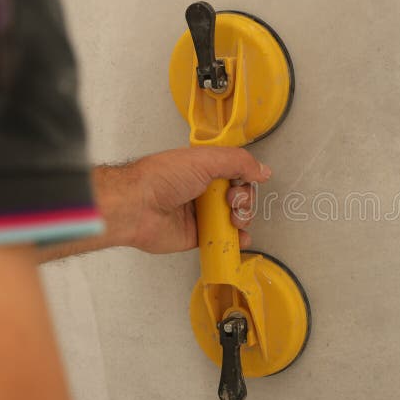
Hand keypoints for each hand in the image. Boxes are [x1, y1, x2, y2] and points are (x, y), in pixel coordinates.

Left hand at [96, 147, 270, 253]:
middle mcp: (204, 190)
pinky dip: (237, 240)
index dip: (245, 177)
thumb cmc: (162, 179)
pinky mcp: (198, 235)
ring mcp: (202, 214)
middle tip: (231, 200)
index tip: (243, 180)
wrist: (137, 208)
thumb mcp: (205, 160)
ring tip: (232, 219)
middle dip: (244, 199)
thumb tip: (263, 170)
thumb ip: (238, 162)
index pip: (236, 172)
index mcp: (204, 169)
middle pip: (240, 195)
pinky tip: (239, 238)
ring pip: (235, 217)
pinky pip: (224, 239)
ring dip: (242, 218)